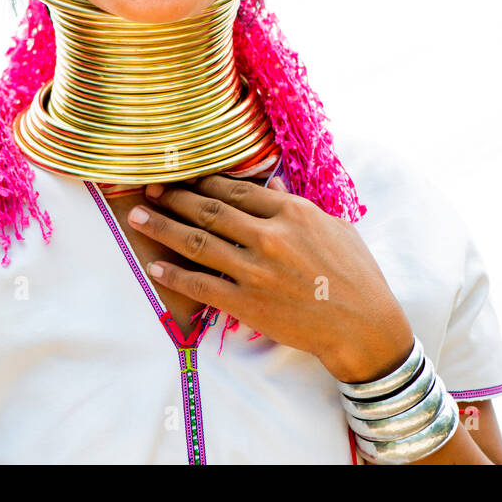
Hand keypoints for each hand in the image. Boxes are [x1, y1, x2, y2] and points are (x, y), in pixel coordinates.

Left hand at [129, 174, 414, 383]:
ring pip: (197, 242)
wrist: (363, 325)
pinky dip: (174, 274)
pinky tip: (154, 265)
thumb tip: (271, 185)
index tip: (185, 177)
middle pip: (209, 210)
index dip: (205, 182)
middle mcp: (269, 236)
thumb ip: (296, 206)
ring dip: (162, 227)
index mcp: (292, 212)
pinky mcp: (247, 303)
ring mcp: (255, 270)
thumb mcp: (334, 228)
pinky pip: (201, 285)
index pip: (236, 190)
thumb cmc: (355, 274)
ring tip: (138, 217)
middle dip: (175, 198)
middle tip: (149, 190)